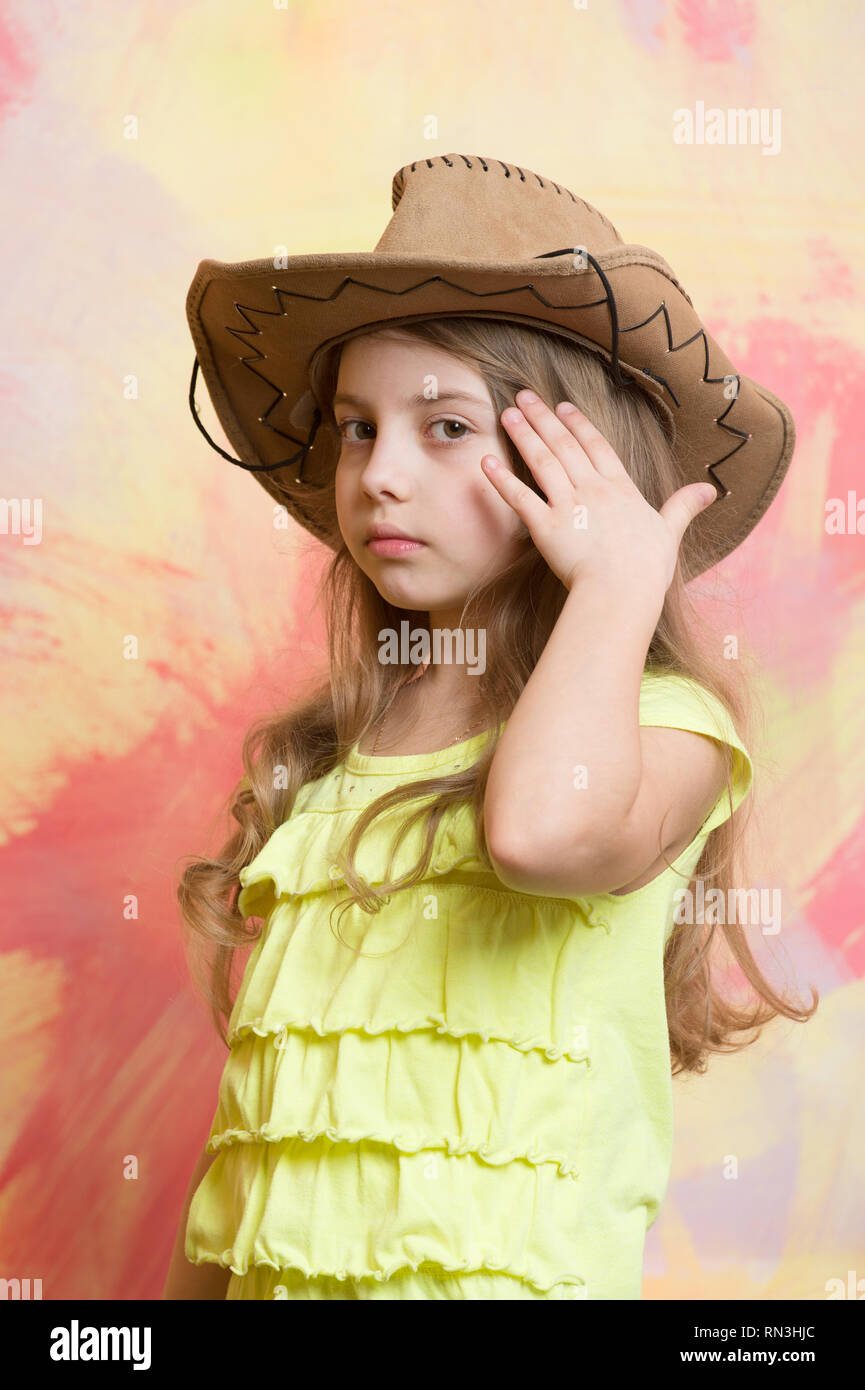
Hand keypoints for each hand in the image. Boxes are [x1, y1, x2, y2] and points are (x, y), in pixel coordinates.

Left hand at [481, 389, 717, 596]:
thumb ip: (684, 507)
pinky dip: (502, 479)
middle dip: (543, 418)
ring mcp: (568, 506)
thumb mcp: (670, 533)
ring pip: (542, 462)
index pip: (596, 447)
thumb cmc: (647, 569)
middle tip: (524, 396)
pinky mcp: (545, 528)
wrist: (622, 591)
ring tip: (507, 414)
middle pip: (564, 445)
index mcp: (621, 489)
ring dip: (523, 435)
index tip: (563, 406)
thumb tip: (710, 491)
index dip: (578, 424)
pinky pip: (519, 498)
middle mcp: (592, 490)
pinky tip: (487, 462)